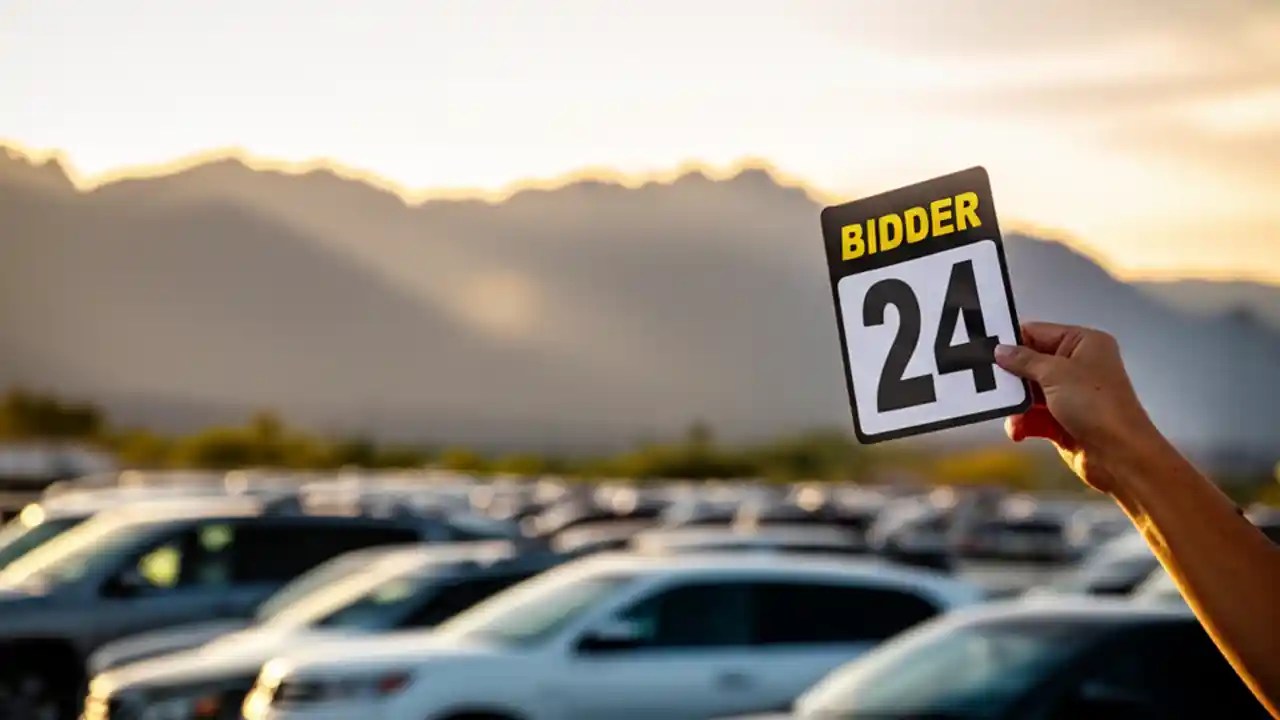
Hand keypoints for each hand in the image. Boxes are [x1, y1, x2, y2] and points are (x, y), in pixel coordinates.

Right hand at [994, 322, 1160, 493]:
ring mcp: (1070, 394)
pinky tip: (1019, 431)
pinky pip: (1034, 415)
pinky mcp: (1063, 420)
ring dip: (1017, 405)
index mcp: (1083, 343)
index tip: (984, 351)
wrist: (1119, 455)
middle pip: (1030, 364)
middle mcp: (1077, 365)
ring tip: (1010, 415)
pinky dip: (1025, 423)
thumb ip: (1023, 360)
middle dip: (1012, 378)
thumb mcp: (1055, 374)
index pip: (1038, 333)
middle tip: (990, 385)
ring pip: (1029, 392)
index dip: (1012, 342)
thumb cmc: (1094, 405)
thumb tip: (999, 350)